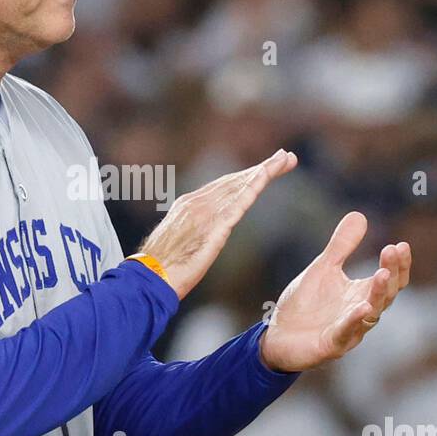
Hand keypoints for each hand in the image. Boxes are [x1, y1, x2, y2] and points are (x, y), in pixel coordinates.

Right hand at [139, 149, 297, 299]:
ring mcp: (206, 212)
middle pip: (235, 181)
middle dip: (262, 168)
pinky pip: (239, 202)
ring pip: (241, 186)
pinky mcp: (215, 226)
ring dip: (265, 172)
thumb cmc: (161, 269)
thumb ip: (193, 233)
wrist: (150, 279)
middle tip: (285, 156)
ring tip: (286, 160)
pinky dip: (254, 186)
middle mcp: (197, 202)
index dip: (246, 177)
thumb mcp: (179, 244)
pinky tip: (267, 175)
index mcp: (188, 205)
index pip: (223, 186)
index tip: (265, 169)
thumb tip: (200, 236)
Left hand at [259, 211, 410, 372]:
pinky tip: (361, 308)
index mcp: (361, 294)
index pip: (390, 279)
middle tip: (392, 250)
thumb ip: (341, 246)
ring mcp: (349, 331)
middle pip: (386, 294)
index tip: (401, 245)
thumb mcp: (323, 269)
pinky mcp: (331, 345)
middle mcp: (361, 313)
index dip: (398, 264)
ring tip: (382, 274)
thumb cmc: (305, 305)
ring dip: (378, 294)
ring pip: (371, 314)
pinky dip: (354, 321)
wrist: (277, 337)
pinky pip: (345, 333)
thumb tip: (359, 214)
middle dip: (391, 272)